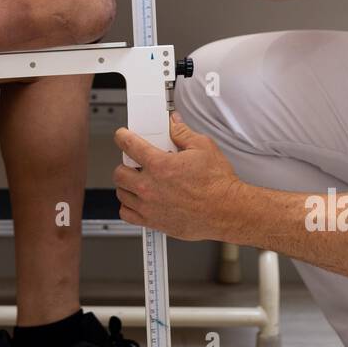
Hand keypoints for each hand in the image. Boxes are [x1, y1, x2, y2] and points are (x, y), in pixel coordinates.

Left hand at [113, 111, 240, 240]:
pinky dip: (128, 206)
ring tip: (137, 181)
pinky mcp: (154, 222)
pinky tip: (137, 201)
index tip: (122, 136)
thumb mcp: (203, 147)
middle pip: (119, 172)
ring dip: (126, 185)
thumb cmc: (218, 184)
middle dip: (125, 164)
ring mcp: (150, 206)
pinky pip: (126, 214)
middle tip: (135, 163)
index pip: (129, 145)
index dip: (122, 136)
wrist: (227, 211)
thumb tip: (174, 123)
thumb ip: (183, 132)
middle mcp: (150, 187)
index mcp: (160, 165)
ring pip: (121, 193)